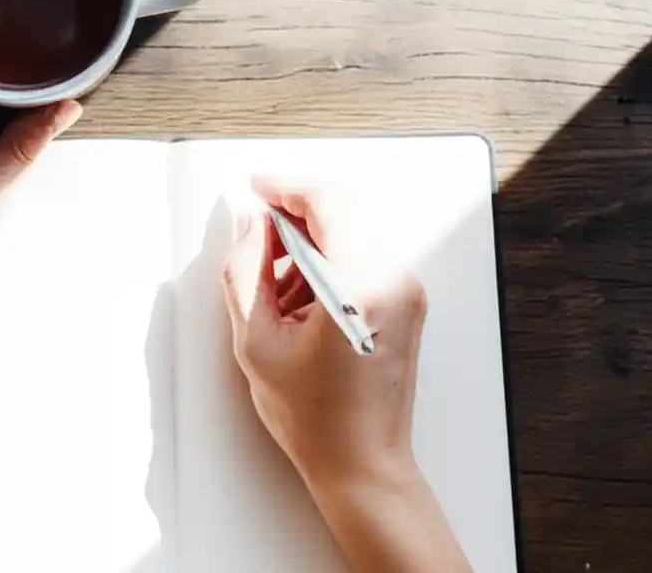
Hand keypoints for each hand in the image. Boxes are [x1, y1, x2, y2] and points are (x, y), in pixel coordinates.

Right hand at [221, 176, 425, 487]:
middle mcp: (395, 280)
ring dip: (307, 246)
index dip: (286, 187)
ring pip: (350, 233)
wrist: (363, 463)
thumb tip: (248, 223)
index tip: (257, 188)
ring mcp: (407, 290)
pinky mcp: (406, 301)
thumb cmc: (315, 418)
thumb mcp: (257, 341)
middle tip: (255, 244)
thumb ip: (245, 270)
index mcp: (362, 286)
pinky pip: (362, 258)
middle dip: (292, 219)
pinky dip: (326, 264)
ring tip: (274, 293)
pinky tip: (299, 303)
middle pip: (342, 212)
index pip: (329, 202)